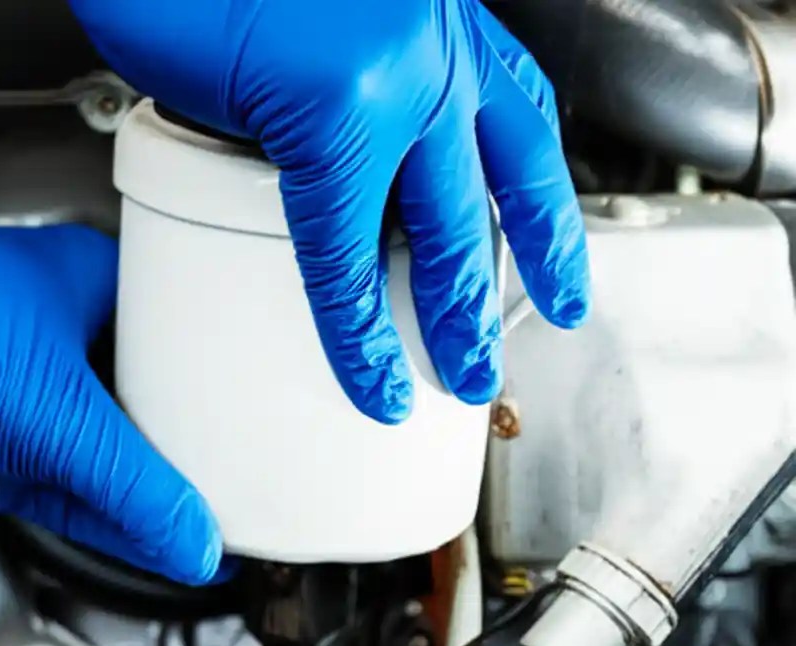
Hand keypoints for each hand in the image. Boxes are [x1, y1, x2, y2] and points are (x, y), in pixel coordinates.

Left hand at [0, 225, 224, 585]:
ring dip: (133, 472)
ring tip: (177, 507)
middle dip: (179, 445)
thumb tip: (190, 536)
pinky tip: (115, 513)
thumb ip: (126, 487)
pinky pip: (65, 457)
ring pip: (108, 430)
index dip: (228, 403)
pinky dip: (90, 489)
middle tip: (220, 489)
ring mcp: (33, 365)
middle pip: (155, 395)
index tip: (253, 449)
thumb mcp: (43, 418)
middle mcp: (71, 315)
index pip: (197, 346)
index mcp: (101, 279)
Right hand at [70, 0, 590, 422]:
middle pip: (493, 192)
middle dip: (498, 289)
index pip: (521, 127)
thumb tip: (323, 162)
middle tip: (495, 352)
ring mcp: (394, 72)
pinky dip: (356, 327)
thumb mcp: (315, 25)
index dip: (544, 213)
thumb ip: (343, 88)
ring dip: (452, 318)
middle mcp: (434, 40)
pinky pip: (346, 248)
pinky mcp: (335, 108)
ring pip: (443, 228)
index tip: (560, 272)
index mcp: (434, 20)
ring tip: (456, 379)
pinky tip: (366, 370)